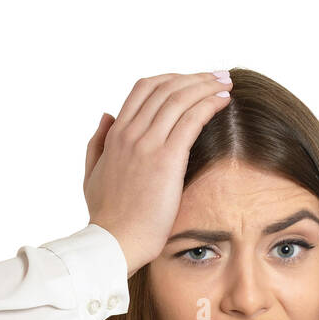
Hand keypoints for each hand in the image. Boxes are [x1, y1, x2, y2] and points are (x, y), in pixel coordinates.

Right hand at [83, 71, 233, 276]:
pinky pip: (191, 119)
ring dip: (206, 86)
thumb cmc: (106, 217)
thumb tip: (107, 114)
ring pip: (180, 98)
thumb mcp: (92, 174)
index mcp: (115, 134)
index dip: (171, 79)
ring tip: (226, 84)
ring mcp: (147, 144)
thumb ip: (98, 142)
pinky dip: (209, 104)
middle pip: (166, 87)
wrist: (114, 242)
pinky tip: (223, 101)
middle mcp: (130, 133)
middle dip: (195, 78)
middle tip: (217, 76)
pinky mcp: (166, 160)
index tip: (191, 81)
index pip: (144, 89)